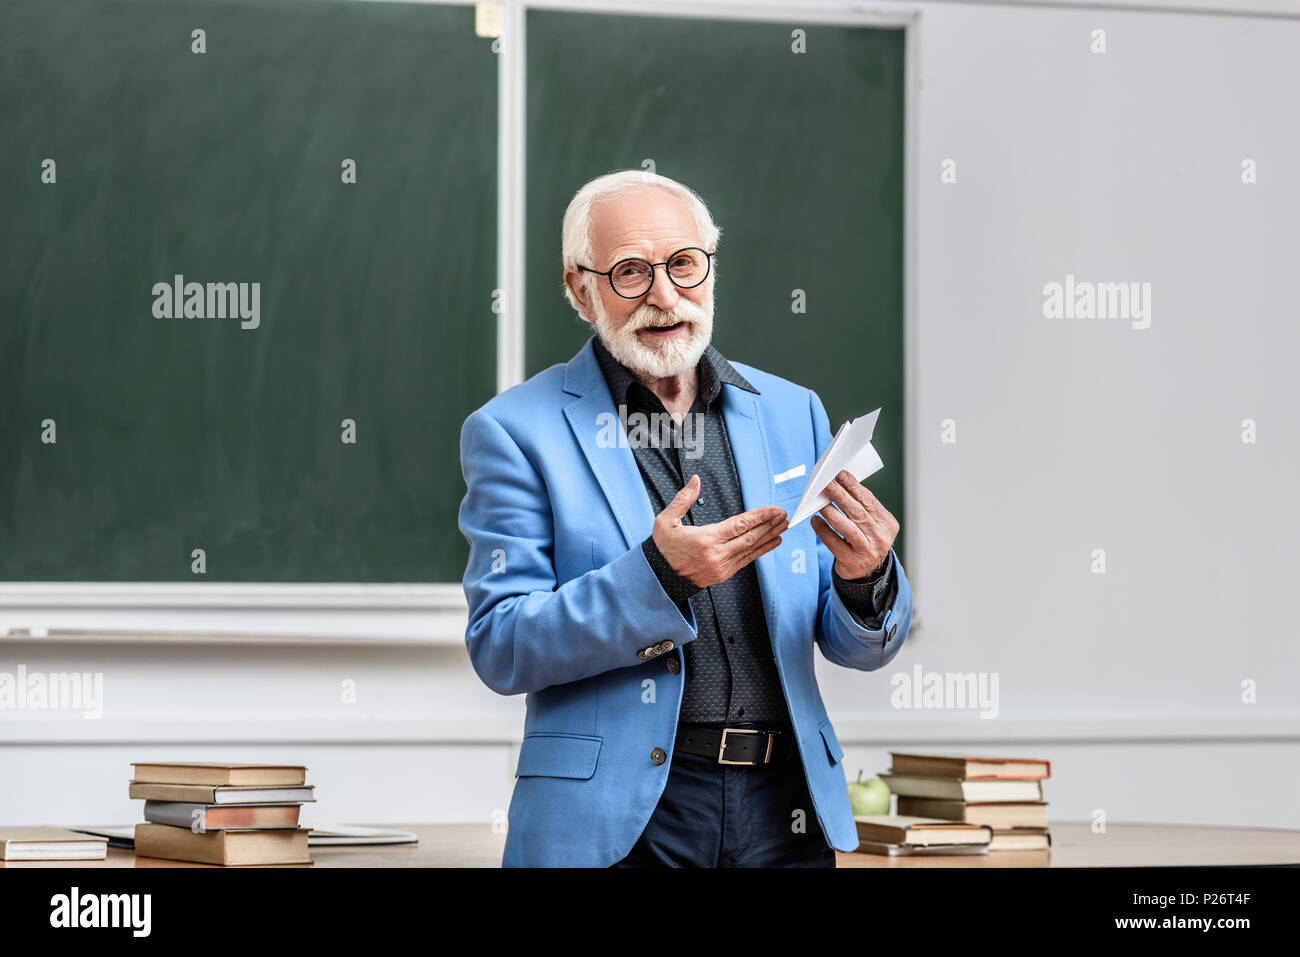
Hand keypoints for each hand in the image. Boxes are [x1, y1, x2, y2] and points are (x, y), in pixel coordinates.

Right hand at [652, 474, 787, 587]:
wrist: (658, 578)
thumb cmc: (662, 548)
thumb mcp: (665, 520)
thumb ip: (683, 499)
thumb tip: (695, 480)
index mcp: (705, 539)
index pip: (739, 525)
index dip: (759, 517)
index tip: (773, 510)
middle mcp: (716, 554)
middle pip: (750, 537)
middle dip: (770, 525)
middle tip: (784, 516)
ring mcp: (721, 567)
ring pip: (751, 549)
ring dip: (769, 537)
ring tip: (783, 527)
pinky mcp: (723, 574)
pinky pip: (747, 560)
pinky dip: (761, 550)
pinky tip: (772, 542)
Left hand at [810, 470, 898, 579]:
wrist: (866, 572)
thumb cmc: (865, 540)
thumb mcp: (871, 524)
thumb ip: (860, 507)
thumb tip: (838, 485)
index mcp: (888, 524)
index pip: (870, 501)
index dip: (854, 486)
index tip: (840, 474)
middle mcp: (880, 537)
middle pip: (858, 512)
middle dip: (840, 495)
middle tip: (826, 483)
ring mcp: (867, 551)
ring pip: (848, 528)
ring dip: (832, 512)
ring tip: (819, 502)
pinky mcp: (851, 561)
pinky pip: (834, 543)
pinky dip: (823, 530)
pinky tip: (815, 520)